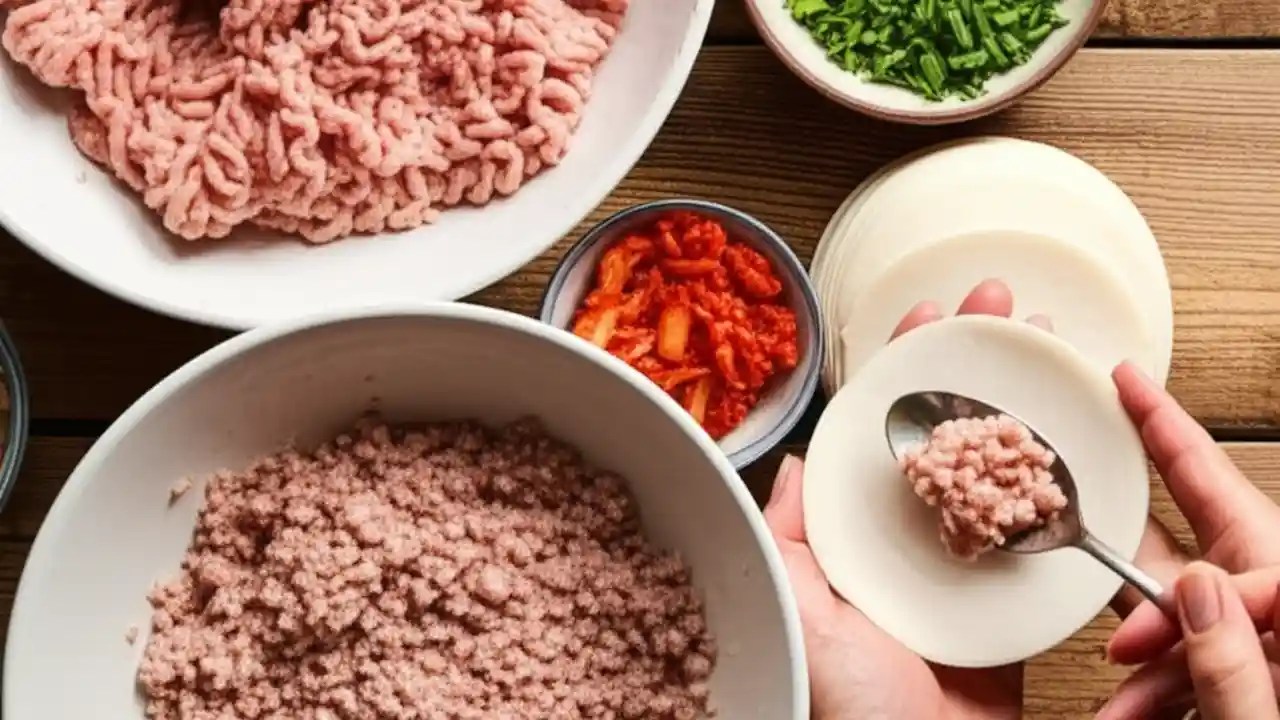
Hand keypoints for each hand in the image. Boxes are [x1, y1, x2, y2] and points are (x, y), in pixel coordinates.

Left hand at [763, 280, 1030, 719]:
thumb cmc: (843, 701)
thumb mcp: (796, 605)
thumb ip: (786, 535)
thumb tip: (789, 464)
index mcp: (859, 533)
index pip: (883, 429)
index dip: (905, 367)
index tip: (926, 313)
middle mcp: (913, 538)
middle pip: (948, 429)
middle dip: (974, 359)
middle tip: (997, 301)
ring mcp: (967, 564)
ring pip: (998, 465)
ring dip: (1023, 396)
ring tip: (1044, 336)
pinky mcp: (1016, 600)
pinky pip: (1040, 532)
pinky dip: (1058, 479)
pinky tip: (1074, 427)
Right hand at [1094, 364, 1279, 717]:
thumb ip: (1233, 665)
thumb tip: (1193, 592)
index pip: (1237, 514)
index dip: (1178, 459)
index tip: (1135, 409)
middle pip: (1213, 542)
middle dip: (1153, 526)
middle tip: (1117, 439)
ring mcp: (1275, 645)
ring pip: (1194, 620)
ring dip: (1149, 662)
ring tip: (1120, 714)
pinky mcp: (1256, 676)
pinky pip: (1199, 662)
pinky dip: (1163, 690)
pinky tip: (1133, 719)